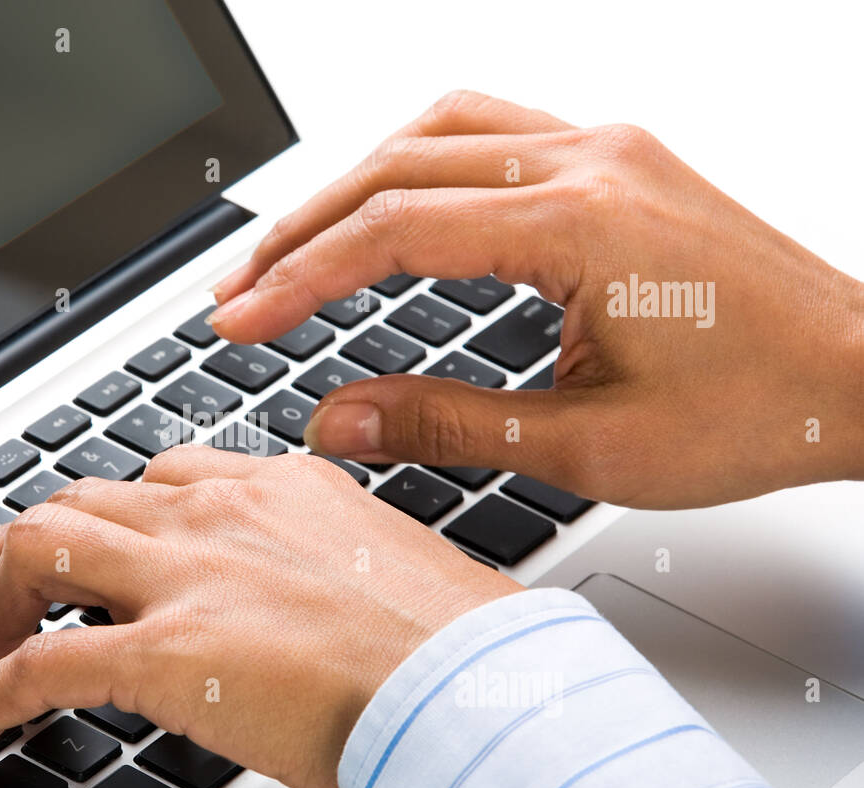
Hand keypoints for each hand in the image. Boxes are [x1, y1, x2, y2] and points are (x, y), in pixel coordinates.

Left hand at [0, 446, 519, 787]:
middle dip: (16, 538)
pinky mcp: (163, 652)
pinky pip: (38, 665)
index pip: (161, 482)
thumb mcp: (381, 571)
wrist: (474, 684)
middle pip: (83, 501)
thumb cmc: (451, 641)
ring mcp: (185, 577)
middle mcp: (218, 517)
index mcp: (274, 491)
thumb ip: (320, 568)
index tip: (90, 533)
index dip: (109, 513)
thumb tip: (300, 605)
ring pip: (44, 548)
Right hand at [209, 90, 863, 507]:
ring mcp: (605, 148)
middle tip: (239, 289)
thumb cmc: (761, 408)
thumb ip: (448, 425)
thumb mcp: (590, 445)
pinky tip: (388, 205)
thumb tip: (340, 425)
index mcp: (581, 223)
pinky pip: (488, 129)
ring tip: (293, 247)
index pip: (394, 233)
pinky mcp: (615, 160)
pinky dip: (416, 164)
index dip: (299, 279)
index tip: (239, 320)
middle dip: (302, 231)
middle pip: (396, 165)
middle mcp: (590, 161)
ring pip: (437, 129)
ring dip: (352, 184)